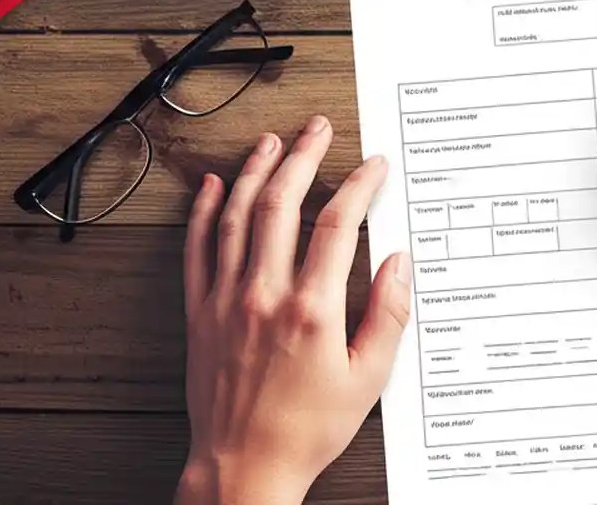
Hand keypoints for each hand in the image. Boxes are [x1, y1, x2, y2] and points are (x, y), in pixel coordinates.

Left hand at [176, 116, 410, 504]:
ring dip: (257, 172)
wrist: (244, 467)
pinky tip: (216, 187)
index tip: (373, 167)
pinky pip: (198, 250)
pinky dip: (204, 212)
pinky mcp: (200, 314)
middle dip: (303, 157)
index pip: (337, 225)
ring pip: (237, 217)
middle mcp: (265, 295)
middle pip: (282, 205)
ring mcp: (227, 301)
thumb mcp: (369, 378)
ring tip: (272, 143)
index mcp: (312, 309)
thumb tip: (398, 263)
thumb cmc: (307, 429)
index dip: (359, 186)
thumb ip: (388, 314)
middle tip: (317, 130)